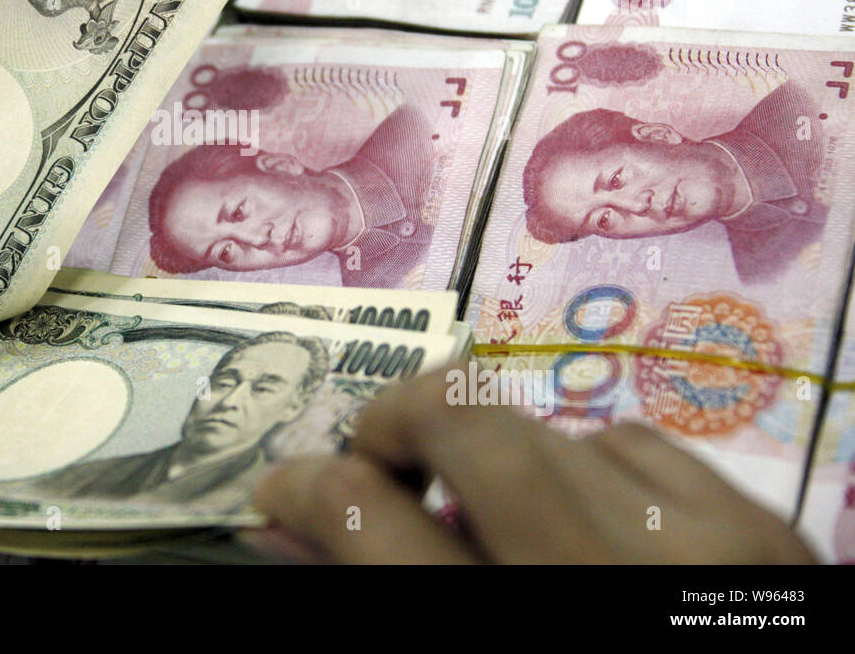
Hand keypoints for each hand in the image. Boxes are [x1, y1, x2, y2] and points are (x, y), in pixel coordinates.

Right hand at [248, 368, 815, 562]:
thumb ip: (370, 592)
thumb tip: (286, 520)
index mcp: (503, 640)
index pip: (369, 517)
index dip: (307, 486)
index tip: (290, 486)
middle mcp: (601, 583)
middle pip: (462, 422)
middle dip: (395, 420)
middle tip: (378, 458)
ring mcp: (699, 550)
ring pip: (545, 430)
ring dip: (498, 463)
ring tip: (500, 526)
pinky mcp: (766, 532)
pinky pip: (630, 444)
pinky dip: (588, 473)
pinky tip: (592, 533)